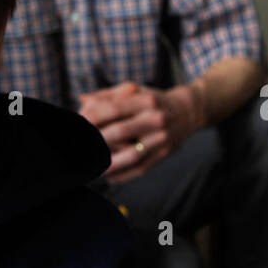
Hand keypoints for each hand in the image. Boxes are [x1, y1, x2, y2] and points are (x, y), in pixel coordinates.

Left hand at [78, 80, 203, 182]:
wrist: (189, 111)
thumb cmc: (154, 100)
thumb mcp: (135, 90)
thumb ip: (108, 95)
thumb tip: (82, 99)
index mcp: (145, 101)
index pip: (116, 109)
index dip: (95, 116)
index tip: (78, 123)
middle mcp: (155, 119)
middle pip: (121, 132)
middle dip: (97, 140)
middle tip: (79, 146)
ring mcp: (161, 138)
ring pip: (132, 155)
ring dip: (109, 164)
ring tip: (91, 167)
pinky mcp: (164, 154)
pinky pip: (142, 168)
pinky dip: (123, 175)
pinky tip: (108, 177)